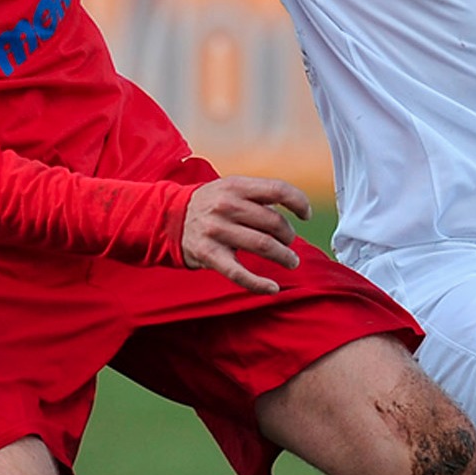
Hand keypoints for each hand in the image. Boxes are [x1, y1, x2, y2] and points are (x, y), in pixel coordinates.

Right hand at [182, 175, 311, 293]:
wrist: (169, 219)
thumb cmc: (209, 205)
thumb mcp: (230, 188)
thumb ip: (258, 196)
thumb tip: (293, 210)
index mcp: (236, 186)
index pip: (278, 190)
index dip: (299, 203)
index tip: (306, 215)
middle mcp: (227, 206)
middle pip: (274, 222)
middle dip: (289, 236)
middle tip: (291, 244)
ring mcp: (217, 230)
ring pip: (264, 245)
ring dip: (284, 256)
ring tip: (290, 261)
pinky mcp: (209, 254)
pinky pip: (239, 273)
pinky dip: (259, 284)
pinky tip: (272, 288)